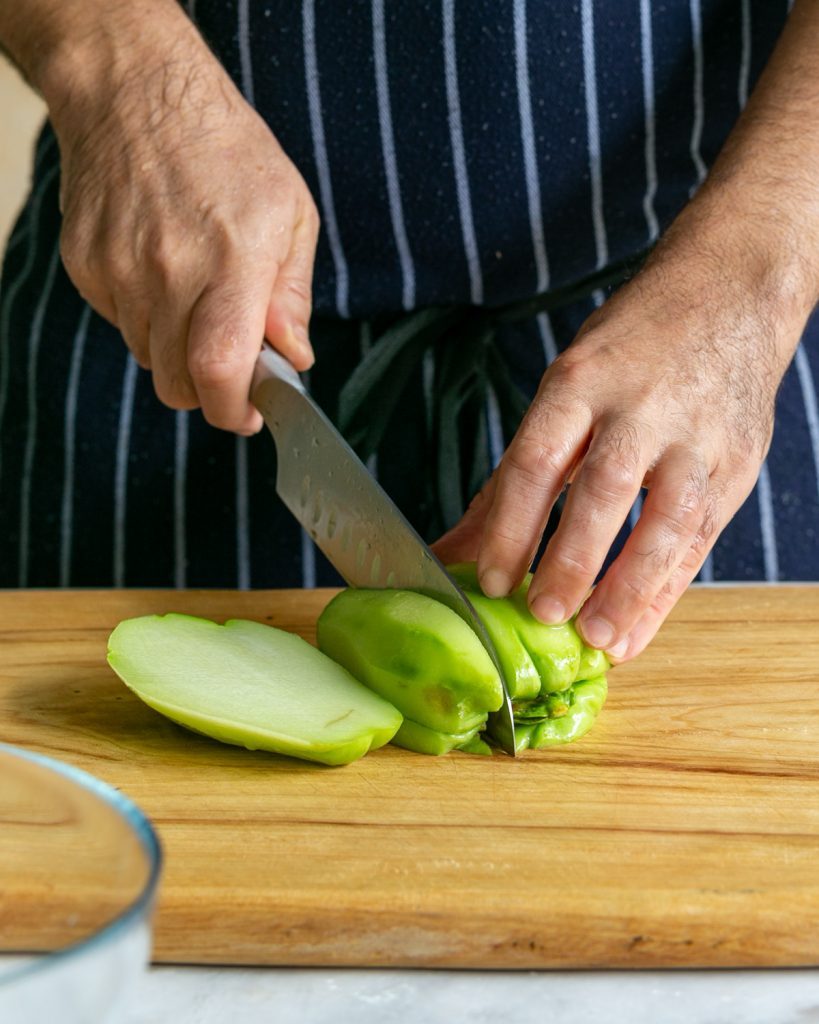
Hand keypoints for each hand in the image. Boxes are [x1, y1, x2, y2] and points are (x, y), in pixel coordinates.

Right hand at [46, 2, 317, 432]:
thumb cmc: (228, 150)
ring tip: (197, 296)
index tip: (249, 414)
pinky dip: (146, 317)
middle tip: (231, 367)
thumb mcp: (291, 212)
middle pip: (178, 384)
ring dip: (178, 350)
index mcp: (232, 259)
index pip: (220, 369)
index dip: (233, 410)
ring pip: (149, 358)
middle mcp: (169, 271)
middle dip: (208, 392)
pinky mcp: (86, 265)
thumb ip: (292, 295)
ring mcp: (119, 270)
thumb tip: (294, 357)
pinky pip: (120, 323)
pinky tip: (161, 271)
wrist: (137, 93)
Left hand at [434, 204, 810, 661]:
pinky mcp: (734, 465)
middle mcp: (639, 407)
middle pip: (602, 489)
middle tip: (542, 613)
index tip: (492, 581)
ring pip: (664, 519)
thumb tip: (449, 554)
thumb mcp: (563, 389)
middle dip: (571, 558)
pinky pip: (698, 540)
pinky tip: (633, 633)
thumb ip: (511, 479)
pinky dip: (664, 593)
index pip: (536, 461)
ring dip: (627, 586)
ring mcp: (694, 436)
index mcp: (579, 381)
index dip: (511, 526)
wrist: (729, 292)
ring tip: (594, 638)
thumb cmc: (629, 350)